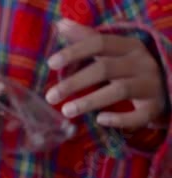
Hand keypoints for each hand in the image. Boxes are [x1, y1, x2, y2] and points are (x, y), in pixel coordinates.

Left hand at [45, 18, 168, 127]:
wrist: (165, 87)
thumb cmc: (128, 68)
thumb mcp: (111, 51)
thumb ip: (87, 38)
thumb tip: (60, 24)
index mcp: (129, 46)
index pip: (99, 43)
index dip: (74, 52)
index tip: (51, 63)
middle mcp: (141, 63)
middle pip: (105, 68)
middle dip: (75, 82)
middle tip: (50, 96)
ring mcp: (150, 85)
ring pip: (120, 90)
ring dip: (90, 101)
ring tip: (66, 111)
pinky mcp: (154, 107)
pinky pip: (139, 115)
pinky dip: (120, 119)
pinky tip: (100, 120)